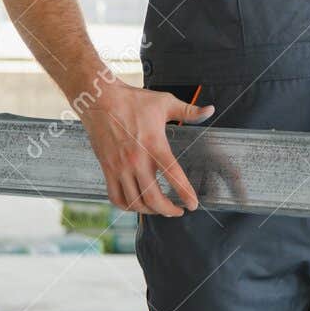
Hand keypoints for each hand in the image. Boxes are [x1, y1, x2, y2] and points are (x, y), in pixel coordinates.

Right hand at [81, 80, 211, 215]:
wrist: (99, 99)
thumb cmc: (133, 100)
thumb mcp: (165, 102)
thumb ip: (189, 111)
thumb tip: (210, 110)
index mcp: (154, 144)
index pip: (173, 175)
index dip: (185, 193)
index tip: (193, 204)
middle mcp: (136, 160)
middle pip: (153, 197)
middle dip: (168, 210)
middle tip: (179, 211)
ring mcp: (119, 167)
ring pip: (134, 201)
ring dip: (149, 211)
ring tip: (160, 209)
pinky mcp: (107, 169)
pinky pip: (115, 197)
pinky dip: (127, 206)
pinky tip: (137, 204)